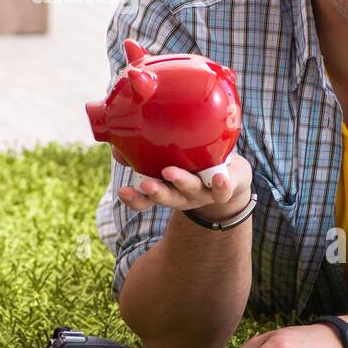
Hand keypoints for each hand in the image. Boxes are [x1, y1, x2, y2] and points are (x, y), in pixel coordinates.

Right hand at [117, 151, 251, 222]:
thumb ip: (143, 151)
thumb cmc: (192, 163)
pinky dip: (221, 186)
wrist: (230, 175)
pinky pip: (223, 191)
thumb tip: (117, 147)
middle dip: (156, 192)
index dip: (134, 198)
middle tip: (146, 184)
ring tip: (170, 173)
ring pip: (190, 191)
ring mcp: (202, 193)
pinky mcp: (224, 188)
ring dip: (181, 182)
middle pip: (167, 197)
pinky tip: (220, 178)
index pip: (145, 200)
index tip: (123, 191)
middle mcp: (182, 195)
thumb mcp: (167, 158)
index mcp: (166, 189)